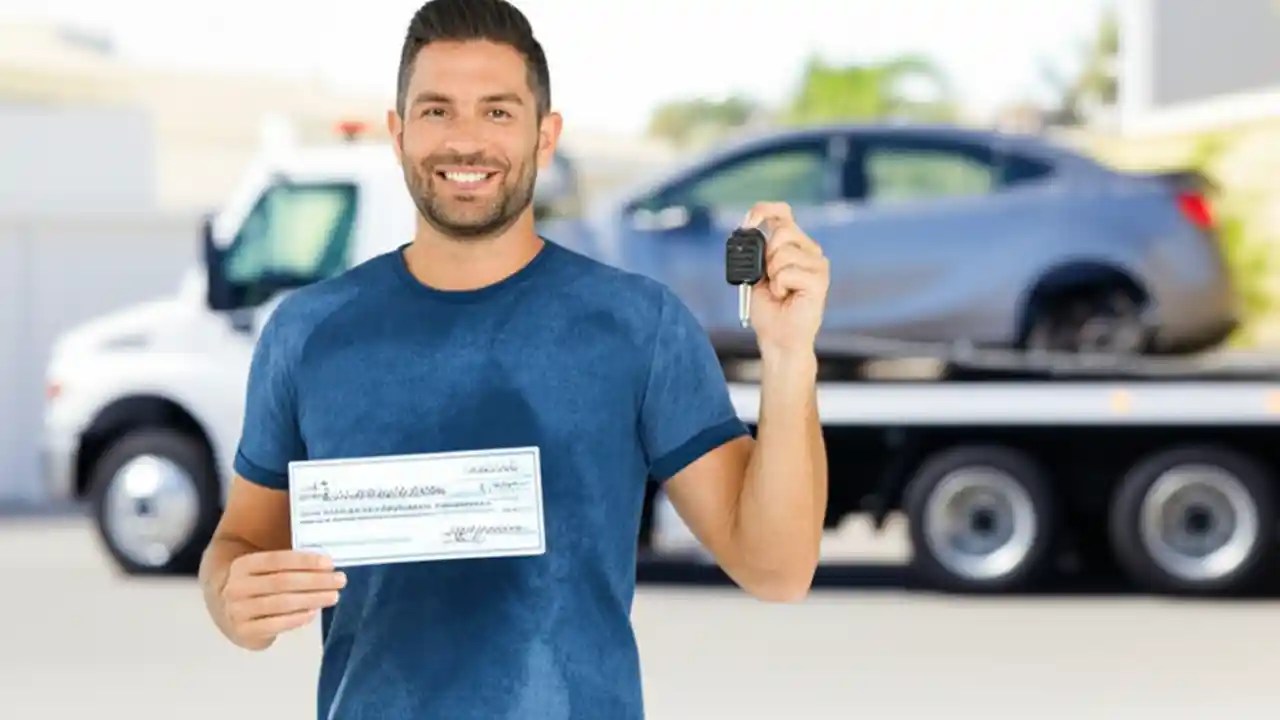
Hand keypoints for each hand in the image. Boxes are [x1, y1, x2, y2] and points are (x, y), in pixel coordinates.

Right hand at [219, 550, 345, 649]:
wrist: (226, 612)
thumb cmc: (257, 585)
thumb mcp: (263, 569)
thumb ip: (288, 564)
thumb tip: (325, 563)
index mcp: (242, 565)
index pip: (277, 559)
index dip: (304, 561)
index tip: (329, 562)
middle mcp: (237, 587)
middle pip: (282, 582)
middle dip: (315, 581)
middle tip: (340, 580)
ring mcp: (238, 612)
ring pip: (281, 603)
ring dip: (312, 599)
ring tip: (333, 596)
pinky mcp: (244, 632)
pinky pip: (275, 625)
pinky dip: (297, 618)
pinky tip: (313, 612)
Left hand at [742, 202, 829, 357]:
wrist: (778, 338)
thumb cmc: (769, 309)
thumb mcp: (757, 272)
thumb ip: (758, 250)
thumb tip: (751, 227)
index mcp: (795, 245)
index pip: (783, 213)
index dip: (764, 210)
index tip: (748, 221)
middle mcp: (810, 250)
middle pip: (782, 230)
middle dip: (767, 256)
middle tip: (769, 278)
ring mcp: (818, 264)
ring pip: (783, 253)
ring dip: (772, 276)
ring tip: (780, 291)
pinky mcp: (820, 279)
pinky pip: (786, 272)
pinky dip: (779, 287)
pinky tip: (786, 297)